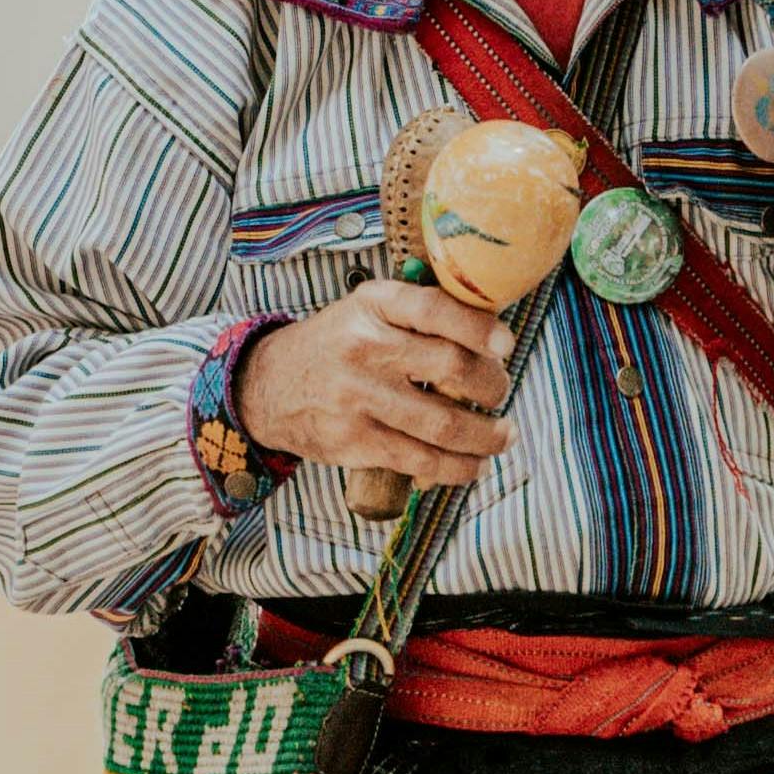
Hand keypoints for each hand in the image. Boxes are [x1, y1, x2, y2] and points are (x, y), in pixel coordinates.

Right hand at [235, 279, 515, 487]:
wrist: (266, 386)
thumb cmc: (336, 344)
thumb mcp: (366, 309)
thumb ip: (418, 313)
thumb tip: (492, 334)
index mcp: (373, 305)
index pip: (434, 309)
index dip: (478, 327)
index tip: (506, 344)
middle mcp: (365, 348)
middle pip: (450, 366)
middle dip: (491, 384)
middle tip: (500, 392)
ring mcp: (358, 399)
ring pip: (442, 423)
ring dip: (485, 435)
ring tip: (503, 435)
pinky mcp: (355, 442)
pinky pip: (419, 460)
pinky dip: (456, 467)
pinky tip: (473, 464)